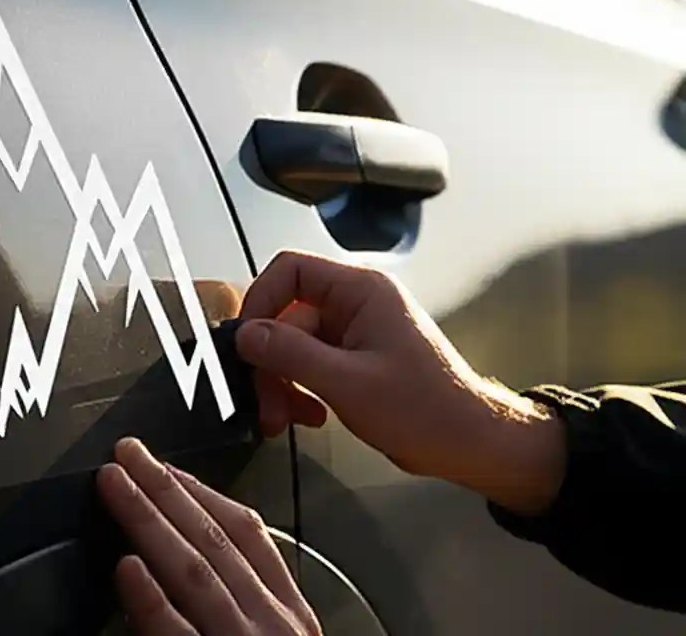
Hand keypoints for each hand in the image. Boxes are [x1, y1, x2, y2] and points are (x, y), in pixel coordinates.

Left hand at [97, 437, 320, 635]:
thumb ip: (246, 601)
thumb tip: (189, 557)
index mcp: (289, 611)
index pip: (248, 534)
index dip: (204, 494)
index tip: (168, 467)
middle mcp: (270, 621)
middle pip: (215, 539)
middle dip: (167, 489)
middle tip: (129, 455)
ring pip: (193, 570)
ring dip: (148, 520)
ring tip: (115, 485)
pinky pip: (176, 631)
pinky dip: (150, 597)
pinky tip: (126, 568)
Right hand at [235, 250, 565, 515]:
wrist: (469, 444)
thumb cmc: (426, 410)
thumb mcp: (347, 382)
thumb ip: (289, 354)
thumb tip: (245, 334)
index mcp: (362, 291)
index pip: (291, 270)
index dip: (260, 300)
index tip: (245, 340)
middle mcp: (356, 305)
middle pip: (286, 316)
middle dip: (269, 361)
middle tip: (264, 401)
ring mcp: (355, 334)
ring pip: (292, 346)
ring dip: (281, 384)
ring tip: (283, 418)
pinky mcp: (353, 362)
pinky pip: (309, 366)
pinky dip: (299, 392)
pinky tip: (308, 417)